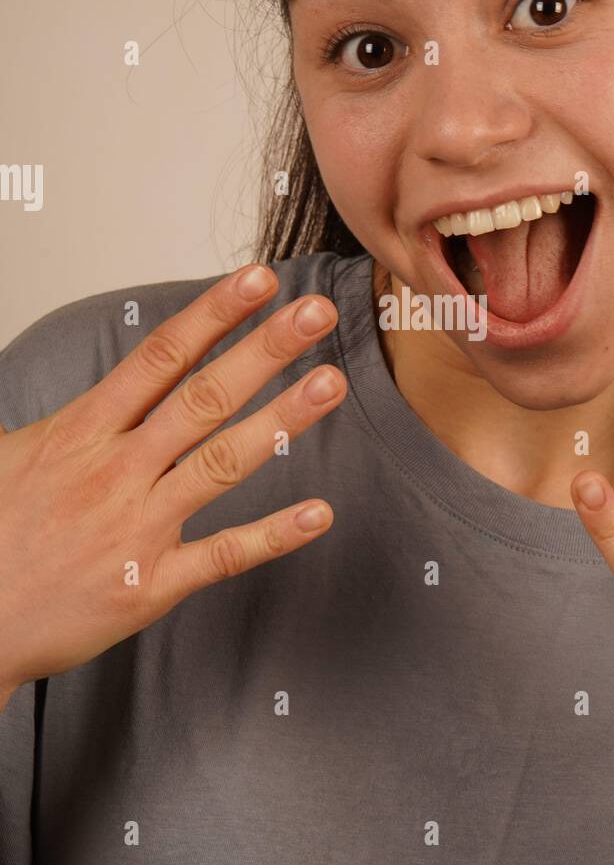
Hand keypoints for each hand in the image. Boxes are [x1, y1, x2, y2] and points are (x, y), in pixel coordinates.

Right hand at [0, 264, 346, 707]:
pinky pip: (222, 554)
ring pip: (221, 463)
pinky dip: (272, 535)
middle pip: (202, 397)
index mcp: (81, 431)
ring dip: (281, 420)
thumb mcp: (8, 454)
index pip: (160, 357)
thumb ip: (62, 417)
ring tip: (330, 384)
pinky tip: (317, 514)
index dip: (213, 314)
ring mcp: (137, 527)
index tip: (258, 280)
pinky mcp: (150, 584)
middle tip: (315, 314)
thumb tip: (95, 387)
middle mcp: (115, 470)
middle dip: (263, 350)